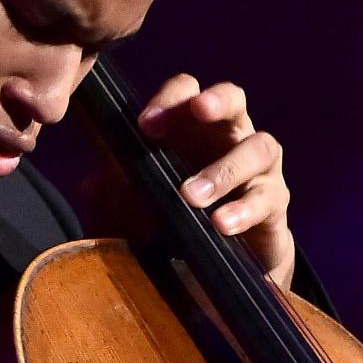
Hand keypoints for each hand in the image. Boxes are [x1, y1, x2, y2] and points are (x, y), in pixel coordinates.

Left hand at [136, 74, 294, 289]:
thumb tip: (89, 186)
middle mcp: (230, 139)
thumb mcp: (138, 204)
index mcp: (194, 129)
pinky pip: (267, 199)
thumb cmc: (173, 220)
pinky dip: (243, 209)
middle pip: (234, 99)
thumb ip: (115, 191)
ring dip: (224, 169)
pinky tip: (220, 224)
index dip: (170, 99)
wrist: (214, 271)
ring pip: (259, 149)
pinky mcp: (273, 206)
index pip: (187, 92)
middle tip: (198, 110)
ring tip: (191, 196)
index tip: (145, 125)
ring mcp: (258, 170)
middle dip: (217, 100)